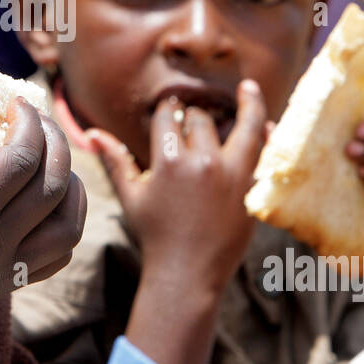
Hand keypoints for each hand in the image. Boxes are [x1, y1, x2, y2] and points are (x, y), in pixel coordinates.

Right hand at [0, 99, 85, 321]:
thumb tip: (0, 152)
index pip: (20, 159)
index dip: (27, 123)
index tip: (18, 103)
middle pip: (53, 185)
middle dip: (55, 142)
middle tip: (41, 122)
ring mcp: (10, 268)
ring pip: (69, 226)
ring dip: (73, 187)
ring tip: (57, 164)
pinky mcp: (13, 284)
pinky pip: (60, 257)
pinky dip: (67, 225)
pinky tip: (54, 205)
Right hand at [87, 80, 266, 294]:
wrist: (187, 274)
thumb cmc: (155, 235)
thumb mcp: (131, 196)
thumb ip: (115, 161)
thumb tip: (93, 133)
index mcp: (169, 161)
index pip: (169, 117)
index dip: (167, 110)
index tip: (170, 108)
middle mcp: (203, 162)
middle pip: (201, 120)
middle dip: (196, 116)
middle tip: (195, 118)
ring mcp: (233, 175)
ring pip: (243, 126)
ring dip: (247, 105)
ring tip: (248, 89)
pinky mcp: (254, 189)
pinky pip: (267, 152)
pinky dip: (270, 135)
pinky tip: (270, 122)